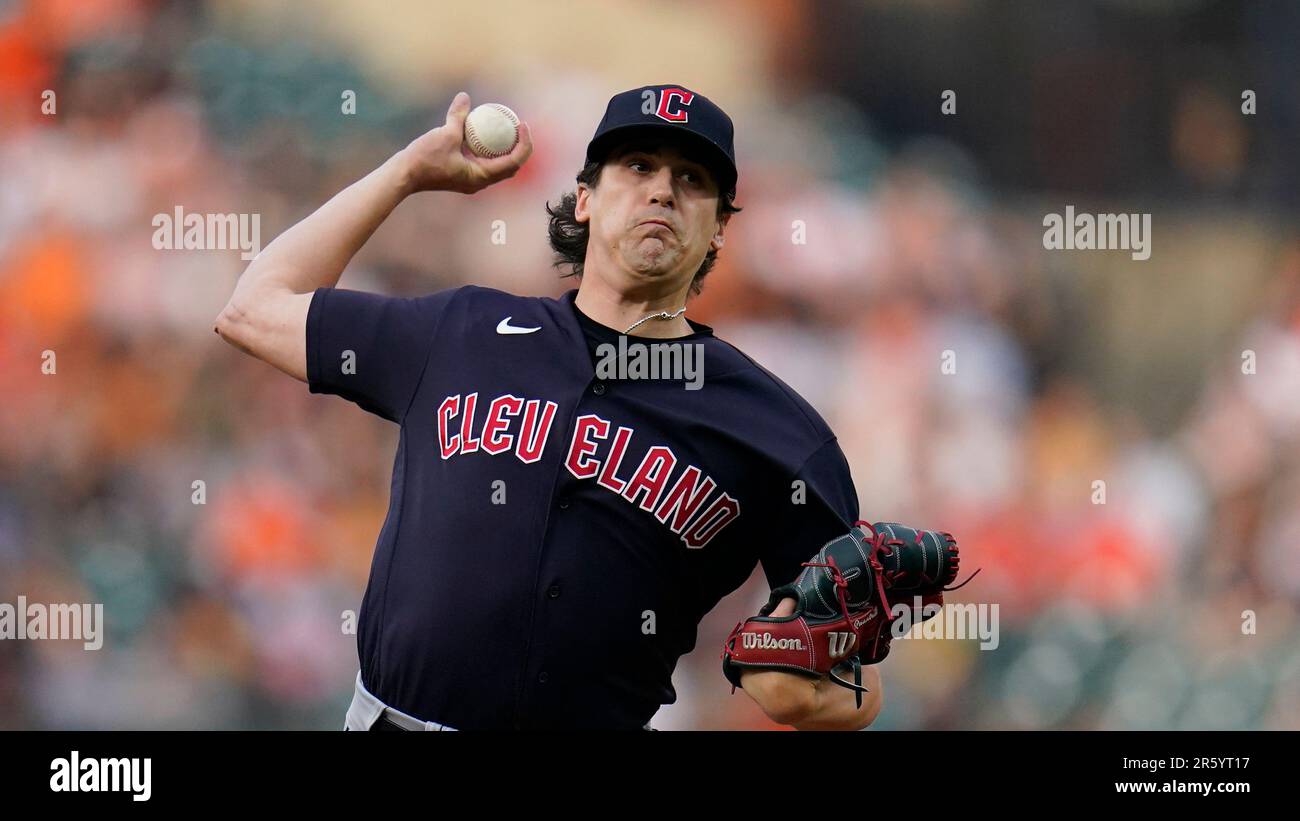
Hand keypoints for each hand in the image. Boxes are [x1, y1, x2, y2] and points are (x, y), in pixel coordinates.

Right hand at [398, 92, 533, 194]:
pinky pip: (482, 162)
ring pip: (497, 166)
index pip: (513, 162)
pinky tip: (485, 132)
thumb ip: (458, 115)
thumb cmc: (424, 158)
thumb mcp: (446, 133)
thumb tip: (465, 96)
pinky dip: (489, 149)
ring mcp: (471, 180)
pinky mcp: (462, 176)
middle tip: (519, 126)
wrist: (403, 175)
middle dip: (520, 148)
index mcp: (481, 176)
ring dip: (506, 149)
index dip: (524, 143)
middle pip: (510, 166)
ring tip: (507, 128)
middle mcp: (479, 182)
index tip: (523, 124)